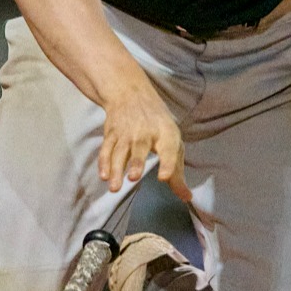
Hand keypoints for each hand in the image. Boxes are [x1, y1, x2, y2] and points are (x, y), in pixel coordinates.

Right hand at [99, 78, 190, 200]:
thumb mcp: (172, 142)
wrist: (131, 93)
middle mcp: (145, 132)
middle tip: (134, 177)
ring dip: (116, 168)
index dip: (167, 163)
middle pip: (140, 149)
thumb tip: (187, 197)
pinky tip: (103, 177)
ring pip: (119, 151)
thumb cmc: (158, 125)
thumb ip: (177, 173)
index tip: (164, 177)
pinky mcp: (111, 133)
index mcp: (166, 133)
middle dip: (136, 163)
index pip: (168, 149)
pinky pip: (106, 149)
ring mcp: (126, 132)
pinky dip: (103, 163)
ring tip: (115, 187)